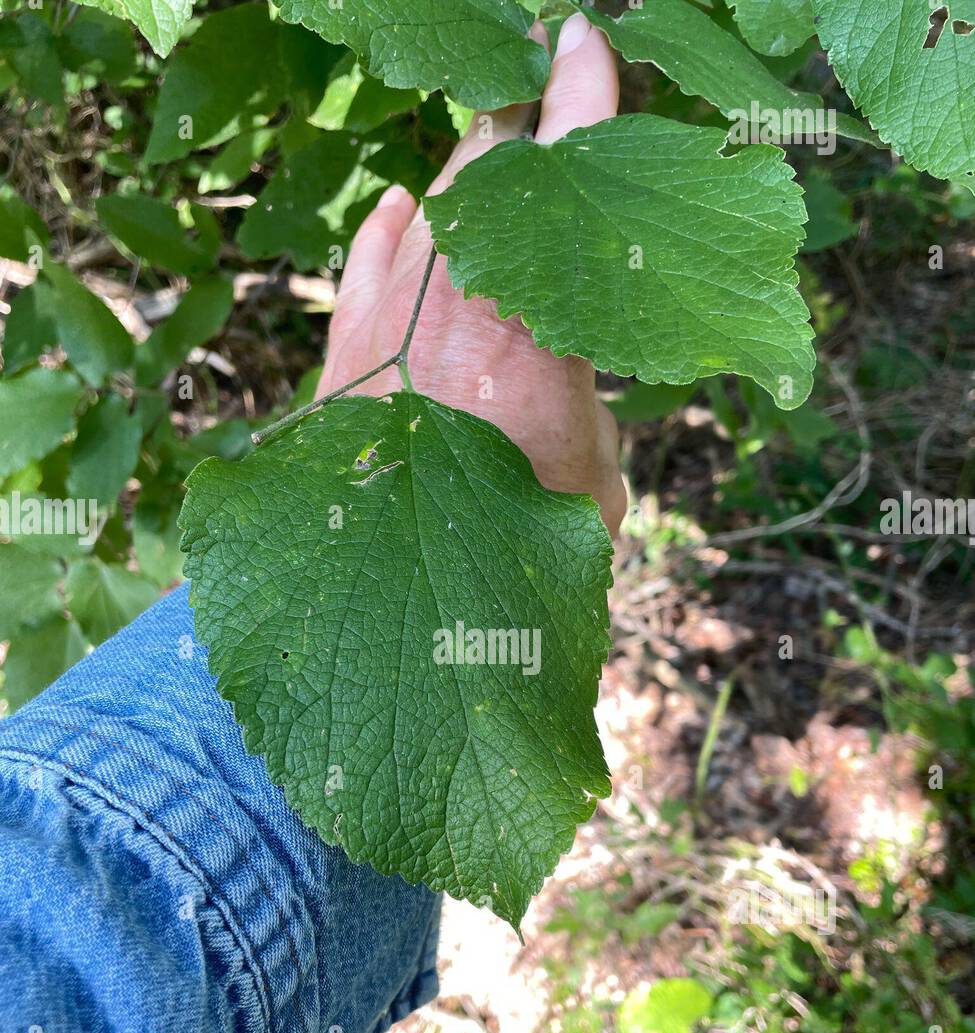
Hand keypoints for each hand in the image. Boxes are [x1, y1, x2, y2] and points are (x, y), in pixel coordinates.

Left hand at [317, 12, 626, 535]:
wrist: (383, 609)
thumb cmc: (509, 565)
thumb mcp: (592, 491)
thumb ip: (587, 412)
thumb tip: (570, 387)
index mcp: (535, 333)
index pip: (560, 184)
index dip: (580, 103)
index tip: (585, 41)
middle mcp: (451, 304)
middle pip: (483, 174)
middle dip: (517, 128)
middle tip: (540, 88)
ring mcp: (385, 321)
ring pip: (427, 209)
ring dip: (462, 175)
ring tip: (490, 145)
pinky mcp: (341, 353)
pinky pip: (366, 262)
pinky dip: (391, 228)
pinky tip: (402, 203)